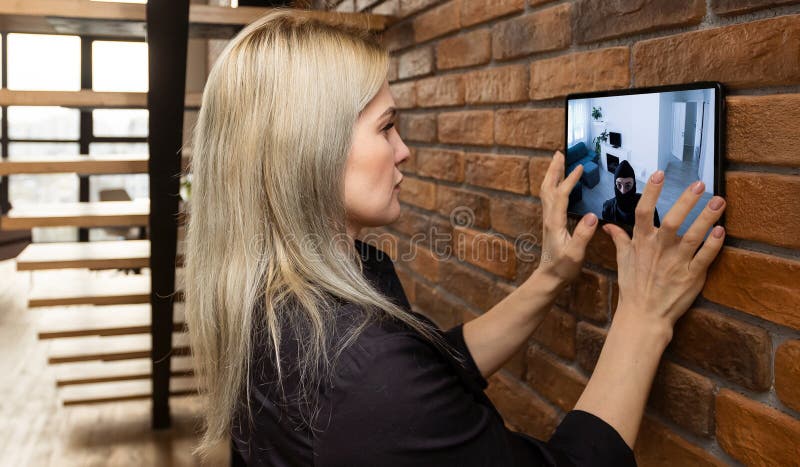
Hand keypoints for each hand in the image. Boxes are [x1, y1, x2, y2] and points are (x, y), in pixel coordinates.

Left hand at [535, 150, 599, 284]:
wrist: (550, 277)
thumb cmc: (563, 267)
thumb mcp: (576, 253)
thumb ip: (583, 235)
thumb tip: (591, 216)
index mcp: (555, 222)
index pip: (561, 195)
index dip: (570, 180)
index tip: (579, 167)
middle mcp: (549, 217)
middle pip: (548, 187)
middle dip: (554, 169)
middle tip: (559, 153)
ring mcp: (549, 219)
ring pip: (547, 191)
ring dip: (552, 175)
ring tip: (559, 162)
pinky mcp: (551, 222)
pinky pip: (550, 198)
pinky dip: (554, 185)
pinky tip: (561, 185)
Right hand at [603, 170, 726, 334]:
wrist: (643, 315)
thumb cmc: (633, 287)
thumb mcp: (623, 260)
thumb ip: (619, 239)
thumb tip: (608, 226)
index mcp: (641, 243)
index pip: (643, 212)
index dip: (651, 192)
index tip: (660, 174)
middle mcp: (658, 250)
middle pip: (672, 220)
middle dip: (686, 202)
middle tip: (699, 184)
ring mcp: (676, 263)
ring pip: (692, 236)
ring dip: (706, 218)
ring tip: (719, 201)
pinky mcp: (691, 276)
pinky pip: (704, 257)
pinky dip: (713, 244)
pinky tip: (721, 230)